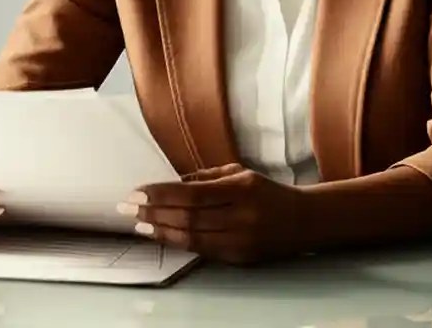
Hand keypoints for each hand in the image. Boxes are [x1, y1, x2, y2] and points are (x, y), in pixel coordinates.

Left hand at [117, 163, 309, 264]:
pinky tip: (161, 235)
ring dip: (160, 231)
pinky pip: (202, 251)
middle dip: (153, 212)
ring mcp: (241, 241)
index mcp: (243, 189)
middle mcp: (242, 216)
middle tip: (127, 208)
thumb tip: (171, 184)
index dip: (162, 194)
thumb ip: (205, 177)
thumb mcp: (240, 173)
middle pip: (188, 217)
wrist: (304, 221)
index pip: (193, 194)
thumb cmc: (267, 192)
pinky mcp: (239, 258)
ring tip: (138, 224)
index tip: (137, 192)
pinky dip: (178, 242)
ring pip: (192, 238)